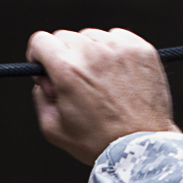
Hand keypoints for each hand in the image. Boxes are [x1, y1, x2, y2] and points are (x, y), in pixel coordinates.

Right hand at [27, 26, 177, 168]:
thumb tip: (43, 79)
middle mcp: (94, 53)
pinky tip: (117, 73)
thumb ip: (39, 96)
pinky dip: (115, 50)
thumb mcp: (53, 127)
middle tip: (75, 82)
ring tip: (100, 80)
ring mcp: (121, 49)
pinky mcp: (142, 50)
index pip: (40, 40)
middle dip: (64, 57)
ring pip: (93, 37)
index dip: (39, 56)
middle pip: (66, 37)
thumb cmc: (98, 141)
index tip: (46, 67)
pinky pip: (119, 37)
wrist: (141, 146)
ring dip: (91, 52)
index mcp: (68, 70)